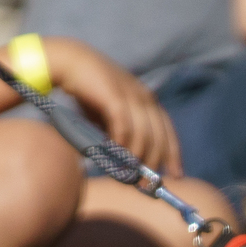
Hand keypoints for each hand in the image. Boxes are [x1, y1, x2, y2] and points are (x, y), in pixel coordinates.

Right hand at [38, 38, 181, 175]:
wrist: (69, 63)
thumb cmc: (89, 90)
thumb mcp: (110, 114)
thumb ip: (121, 132)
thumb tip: (126, 158)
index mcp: (147, 99)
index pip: (167, 129)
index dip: (173, 152)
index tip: (177, 174)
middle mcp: (143, 96)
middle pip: (159, 136)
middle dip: (154, 162)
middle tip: (146, 183)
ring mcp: (131, 94)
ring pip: (143, 134)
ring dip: (137, 159)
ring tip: (129, 176)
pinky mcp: (114, 95)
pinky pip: (125, 126)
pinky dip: (123, 145)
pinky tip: (117, 157)